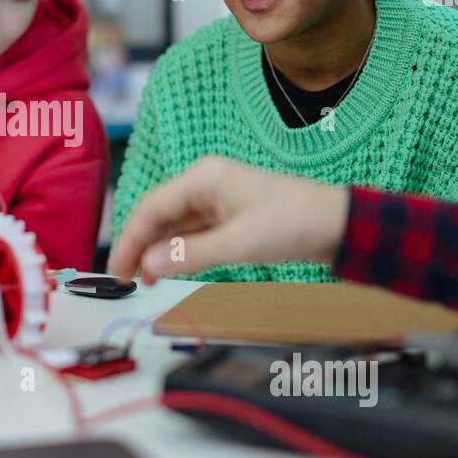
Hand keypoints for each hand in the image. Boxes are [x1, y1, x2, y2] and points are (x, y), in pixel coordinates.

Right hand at [107, 156, 350, 283]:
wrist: (338, 225)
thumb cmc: (296, 223)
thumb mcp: (239, 244)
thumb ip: (190, 255)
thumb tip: (149, 265)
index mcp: (203, 178)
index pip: (151, 208)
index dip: (129, 240)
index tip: (119, 270)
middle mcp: (205, 184)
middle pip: (157, 214)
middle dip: (138, 245)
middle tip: (125, 279)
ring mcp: (216, 199)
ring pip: (172, 224)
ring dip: (156, 250)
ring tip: (143, 279)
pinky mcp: (227, 216)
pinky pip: (191, 232)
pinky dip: (176, 250)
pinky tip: (168, 268)